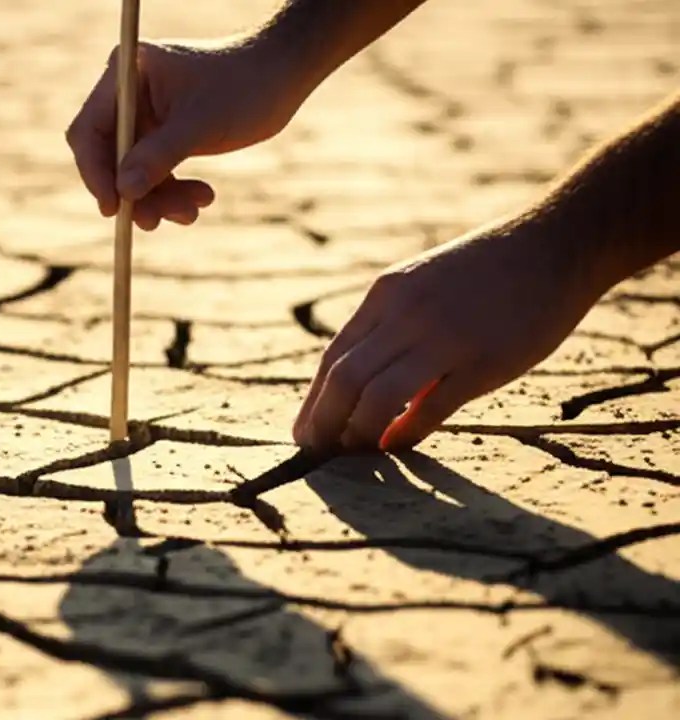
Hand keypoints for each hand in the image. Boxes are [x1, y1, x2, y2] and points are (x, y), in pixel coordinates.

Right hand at [66, 37, 310, 229]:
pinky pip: (154, 171)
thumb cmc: (245, 85)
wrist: (284, 74)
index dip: (96, 172)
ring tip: (192, 210)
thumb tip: (124, 192)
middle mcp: (128, 92)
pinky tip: (201, 199)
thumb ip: (158, 157)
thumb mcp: (200, 124)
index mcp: (127, 74)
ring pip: (133, 171)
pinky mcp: (163, 132)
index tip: (113, 208)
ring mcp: (145, 114)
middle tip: (154, 221)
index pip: (90, 130)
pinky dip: (173, 190)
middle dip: (134, 191)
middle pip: (109, 155)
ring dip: (158, 197)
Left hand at [293, 221, 604, 451]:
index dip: (314, 402)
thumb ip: (392, 329)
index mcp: (386, 296)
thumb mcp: (423, 286)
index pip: (333, 358)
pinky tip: (397, 446)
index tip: (305, 433)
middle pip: (343, 380)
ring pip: (376, 395)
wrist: (554, 245)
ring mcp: (442, 337)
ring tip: (354, 455)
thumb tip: (364, 385)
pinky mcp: (481, 361)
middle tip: (318, 455)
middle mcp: (405, 314)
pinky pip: (430, 407)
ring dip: (358, 432)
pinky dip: (405, 433)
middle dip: (324, 423)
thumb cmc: (487, 273)